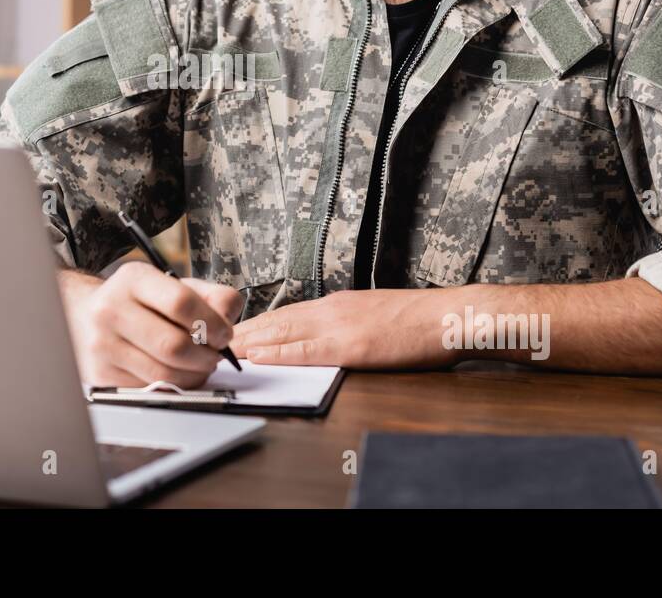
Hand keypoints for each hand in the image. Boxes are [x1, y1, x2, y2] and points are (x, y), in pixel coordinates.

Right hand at [60, 263, 242, 387]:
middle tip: (215, 355)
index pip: (181, 302)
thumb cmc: (137, 301)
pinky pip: (149, 388)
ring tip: (199, 365)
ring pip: (164, 373)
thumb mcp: (172, 285)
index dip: (212, 323)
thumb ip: (210, 295)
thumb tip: (228, 318)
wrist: (83, 315)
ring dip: (193, 375)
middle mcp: (111, 309)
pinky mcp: (100, 374)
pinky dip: (172, 386)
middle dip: (206, 356)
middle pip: (174, 345)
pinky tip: (176, 372)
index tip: (225, 334)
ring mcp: (102, 344)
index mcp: (133, 279)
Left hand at [229, 289, 458, 369]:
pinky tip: (260, 357)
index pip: (289, 312)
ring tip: (226, 348)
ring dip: (253, 340)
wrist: (446, 316)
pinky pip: (306, 349)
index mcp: (338, 303)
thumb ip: (347, 322)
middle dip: (246, 331)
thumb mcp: (373, 314)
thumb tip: (326, 334)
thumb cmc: (417, 320)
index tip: (237, 330)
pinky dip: (278, 353)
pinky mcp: (350, 345)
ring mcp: (339, 326)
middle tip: (215, 339)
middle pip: (278, 319)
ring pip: (284, 331)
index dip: (260, 322)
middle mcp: (332, 309)